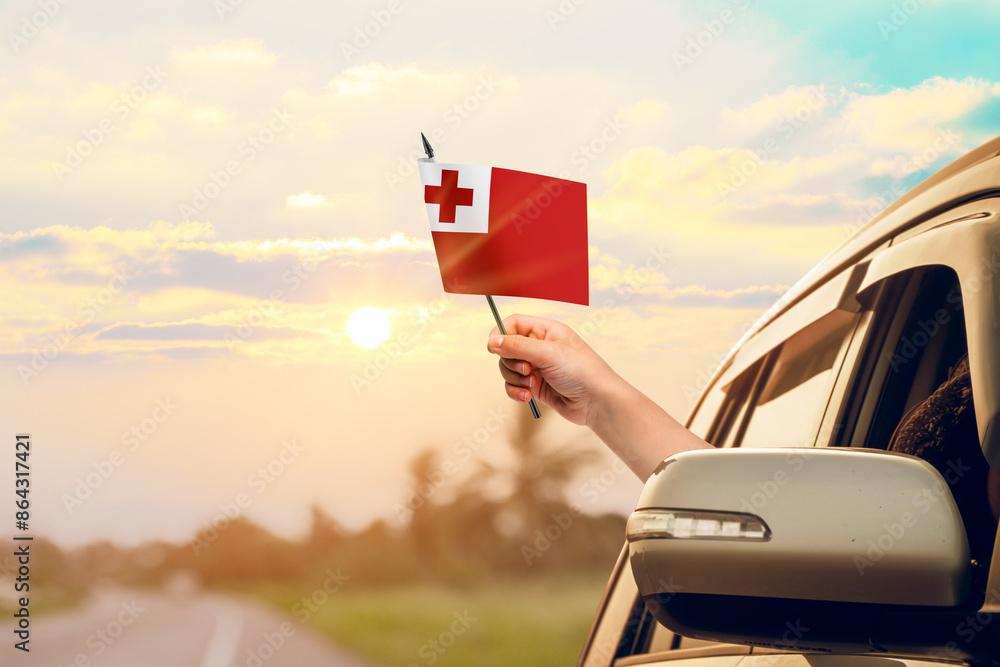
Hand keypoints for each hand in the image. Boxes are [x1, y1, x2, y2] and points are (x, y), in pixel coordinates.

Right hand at [486, 314, 619, 426]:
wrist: (597, 402)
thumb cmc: (582, 371)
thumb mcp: (548, 353)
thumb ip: (518, 346)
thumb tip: (492, 341)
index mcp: (546, 331)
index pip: (513, 324)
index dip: (501, 333)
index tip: (494, 348)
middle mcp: (540, 347)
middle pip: (507, 348)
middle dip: (511, 362)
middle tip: (527, 370)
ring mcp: (537, 367)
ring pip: (508, 368)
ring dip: (514, 379)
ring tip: (531, 385)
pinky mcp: (536, 386)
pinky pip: (514, 385)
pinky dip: (516, 391)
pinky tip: (528, 397)